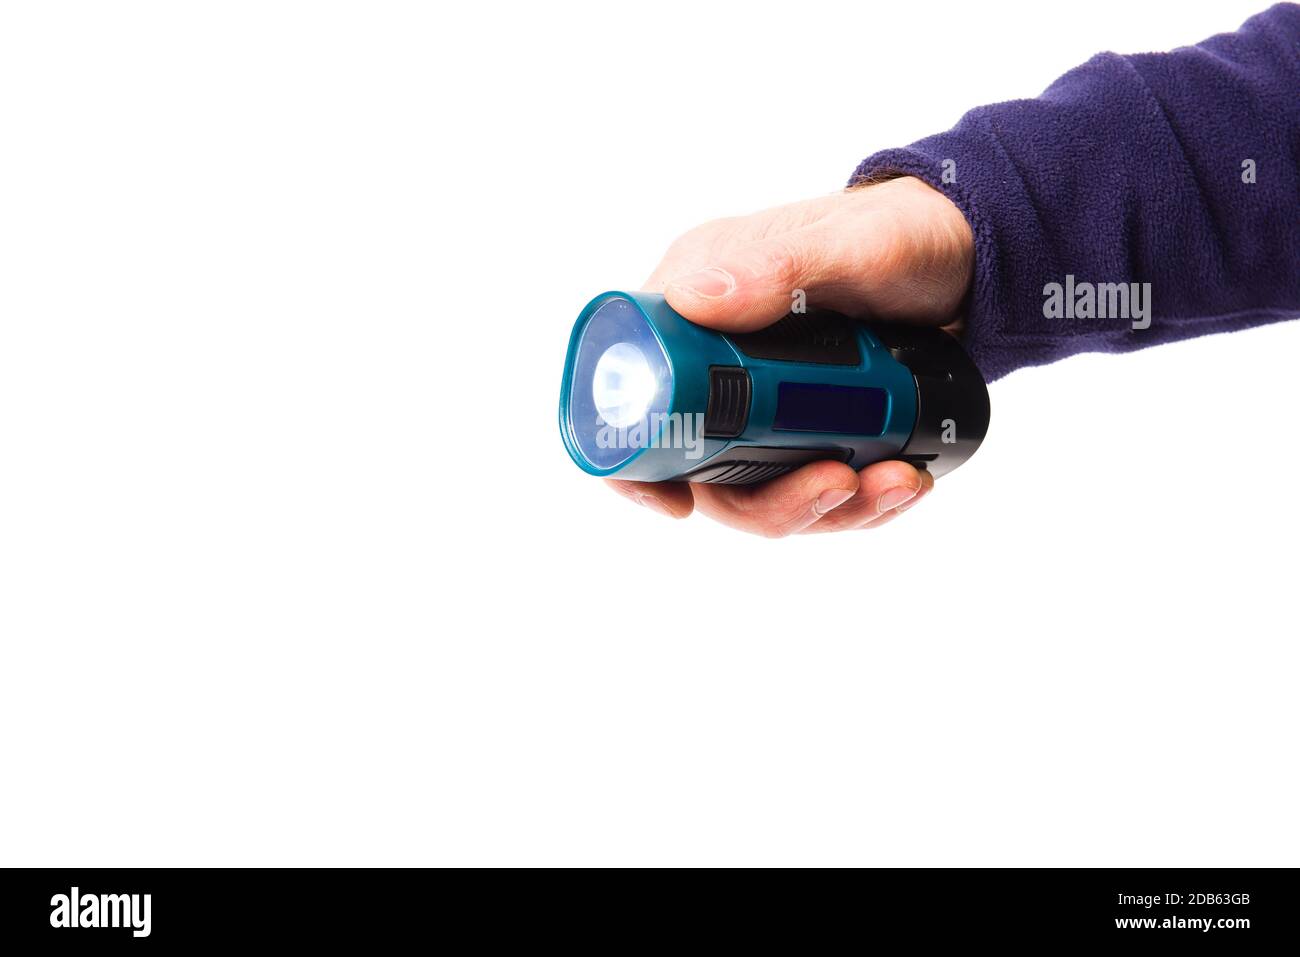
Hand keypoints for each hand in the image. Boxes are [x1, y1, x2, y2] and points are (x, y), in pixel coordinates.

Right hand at [607, 176, 973, 536]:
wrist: (973, 258)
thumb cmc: (901, 232)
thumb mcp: (849, 247)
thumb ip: (775, 270)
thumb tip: (693, 300)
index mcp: (698, 304)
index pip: (632, 390)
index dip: (636, 461)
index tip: (675, 504)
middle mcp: (719, 357)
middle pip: (700, 465)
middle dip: (767, 499)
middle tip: (834, 483)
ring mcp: (765, 400)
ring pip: (761, 489)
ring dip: (824, 506)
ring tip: (892, 480)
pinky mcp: (811, 427)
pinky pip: (813, 488)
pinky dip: (861, 500)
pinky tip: (902, 478)